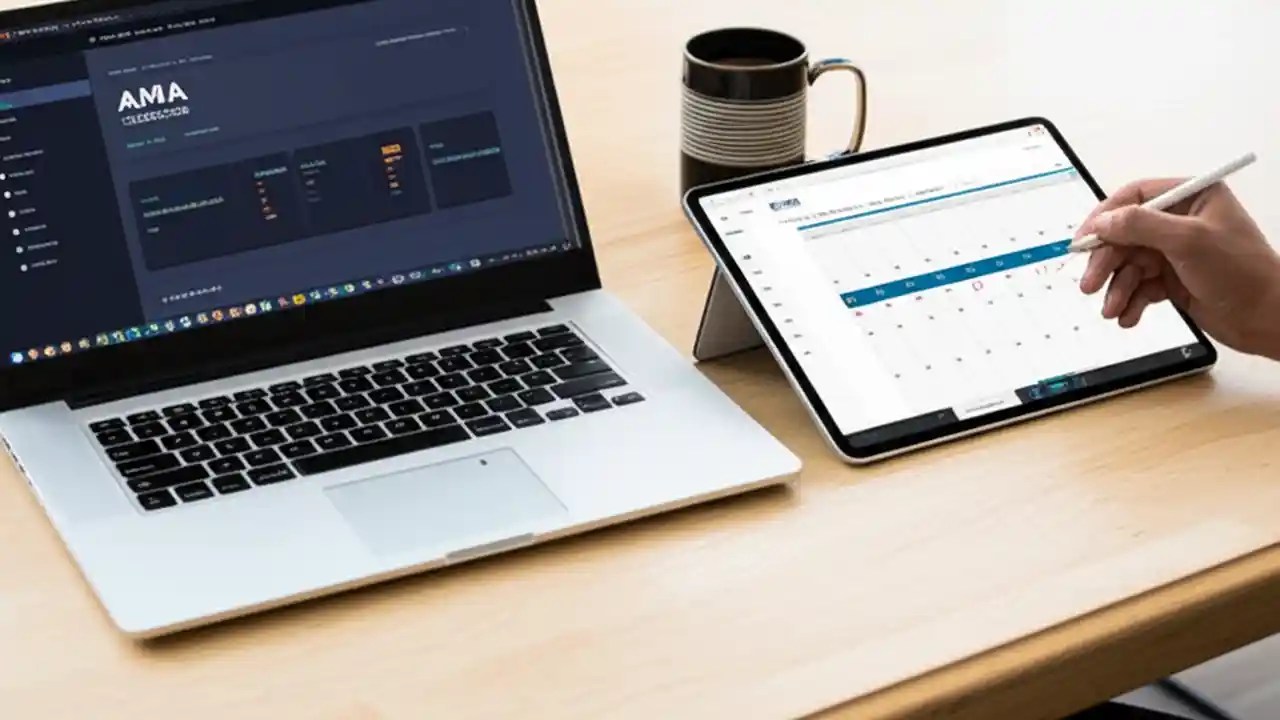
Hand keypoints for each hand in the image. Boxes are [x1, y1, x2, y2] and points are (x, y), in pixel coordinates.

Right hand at [1076, 178, 1279, 358]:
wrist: (1267, 318)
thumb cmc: (1245, 273)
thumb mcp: (1189, 241)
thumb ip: (1141, 226)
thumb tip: (1104, 221)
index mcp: (1192, 198)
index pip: (1135, 197)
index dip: (1105, 217)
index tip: (1085, 239)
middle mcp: (1181, 222)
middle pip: (1125, 235)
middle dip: (1107, 262)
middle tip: (1091, 283)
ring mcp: (1176, 252)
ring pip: (1129, 264)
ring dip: (1116, 288)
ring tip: (1112, 309)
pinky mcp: (1173, 279)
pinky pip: (1139, 287)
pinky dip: (1129, 301)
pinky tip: (1128, 315)